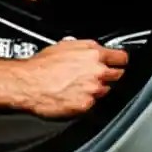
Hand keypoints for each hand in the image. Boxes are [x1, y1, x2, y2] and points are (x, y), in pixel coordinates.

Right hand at [10, 39, 128, 117]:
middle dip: (111, 74)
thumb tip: (91, 50)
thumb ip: (84, 48)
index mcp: (93, 54)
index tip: (119, 61)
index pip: (121, 57)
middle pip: (118, 75)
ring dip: (97, 88)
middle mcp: (96, 72)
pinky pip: (93, 103)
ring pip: (106, 90)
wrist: (29, 84)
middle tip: (97, 75)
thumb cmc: (41, 65)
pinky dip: (86, 100)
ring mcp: (93, 90)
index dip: (120, 60)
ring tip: (79, 85)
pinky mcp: (86, 105)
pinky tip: (73, 95)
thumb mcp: (64, 45)